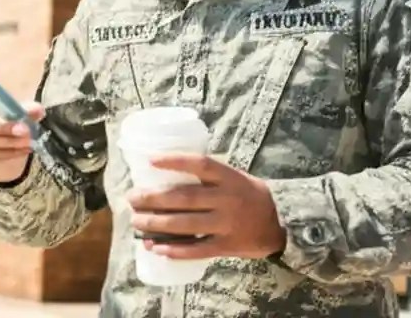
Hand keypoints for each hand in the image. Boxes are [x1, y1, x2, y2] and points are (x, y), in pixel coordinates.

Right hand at [0, 94, 45, 183]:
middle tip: (24, 129)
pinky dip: (11, 152)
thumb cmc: (6, 118)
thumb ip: (26, 109)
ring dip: (8, 142)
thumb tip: (39, 110)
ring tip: (28, 140)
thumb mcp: (17, 111)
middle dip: (1, 127)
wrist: (2, 142)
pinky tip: (27, 149)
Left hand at [126, 154, 285, 259]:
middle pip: (185, 197)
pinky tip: (156, 247)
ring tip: (137, 222)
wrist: (279, 224)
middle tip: (132, 198)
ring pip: (186, 225)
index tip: (150, 161)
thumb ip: (207, 174)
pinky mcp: (227, 246)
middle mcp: (227, 199)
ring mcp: (227, 224)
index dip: (174, 161)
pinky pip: (197, 249)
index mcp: (229, 177)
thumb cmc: (246, 195)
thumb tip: (164, 169)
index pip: (200, 164)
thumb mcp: (233, 177)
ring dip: (157, 224)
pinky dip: (175, 250)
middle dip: (154, 199)